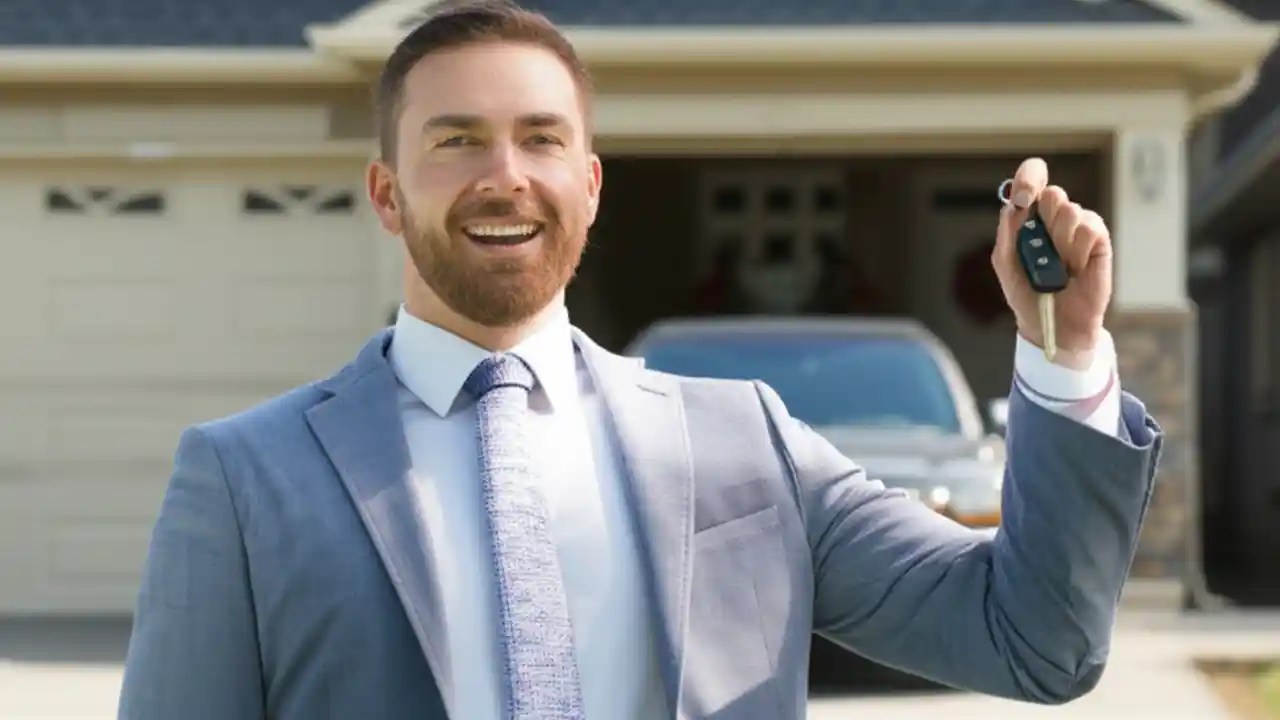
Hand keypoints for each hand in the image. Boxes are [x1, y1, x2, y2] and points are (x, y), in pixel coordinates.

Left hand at [992, 158, 1112, 368]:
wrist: (1051, 323)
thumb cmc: (1026, 292)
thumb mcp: (1005, 262)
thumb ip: (1008, 230)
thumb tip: (1016, 204)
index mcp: (1029, 217)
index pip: (1032, 179)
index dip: (1030, 176)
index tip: (1024, 194)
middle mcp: (1055, 218)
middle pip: (1053, 193)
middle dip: (1043, 221)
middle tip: (1041, 248)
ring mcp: (1078, 229)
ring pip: (1070, 211)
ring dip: (1059, 243)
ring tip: (1058, 267)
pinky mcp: (1099, 242)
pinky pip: (1090, 227)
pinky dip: (1077, 250)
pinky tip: (1075, 268)